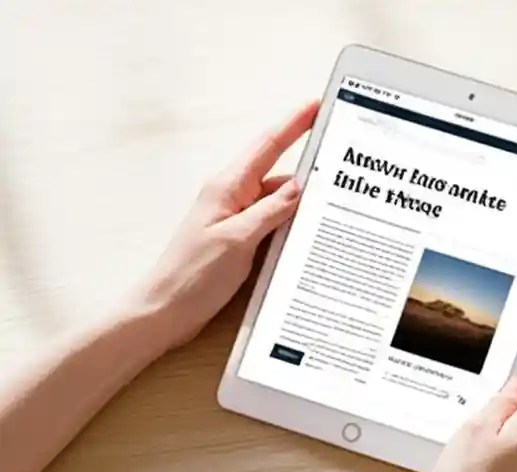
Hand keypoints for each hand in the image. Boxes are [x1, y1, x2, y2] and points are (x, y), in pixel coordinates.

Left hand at [128, 100, 319, 350]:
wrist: (164, 312)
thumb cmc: (191, 276)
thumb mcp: (237, 240)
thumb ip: (271, 211)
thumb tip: (301, 186)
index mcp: (227, 187)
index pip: (267, 145)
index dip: (294, 123)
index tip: (317, 105)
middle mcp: (233, 197)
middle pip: (281, 174)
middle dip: (311, 165)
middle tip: (343, 159)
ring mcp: (237, 220)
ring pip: (281, 203)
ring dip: (304, 204)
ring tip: (336, 204)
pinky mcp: (241, 242)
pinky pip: (275, 226)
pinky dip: (293, 227)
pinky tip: (312, 235)